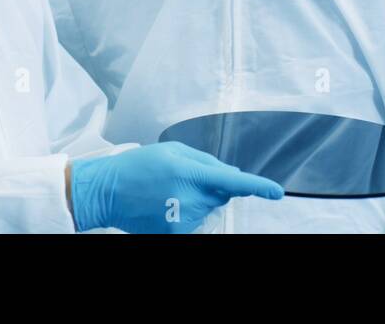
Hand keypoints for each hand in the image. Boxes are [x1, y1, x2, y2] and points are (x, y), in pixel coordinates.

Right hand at [69, 142, 283, 233]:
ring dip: (197, 200)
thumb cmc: (138, 166)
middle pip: (221, 195)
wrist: (107, 192)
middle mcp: (189, 199)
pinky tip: (164, 205)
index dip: (258, 186)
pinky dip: (186, 214)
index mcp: (189, 173)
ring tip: (168, 192)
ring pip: (208, 209)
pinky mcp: (175, 234)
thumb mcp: (172, 151)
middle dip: (212, 186)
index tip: (277, 192)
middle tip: (182, 179)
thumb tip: (233, 175)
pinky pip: (195, 222)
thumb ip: (206, 161)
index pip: (233, 182)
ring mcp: (182, 220)